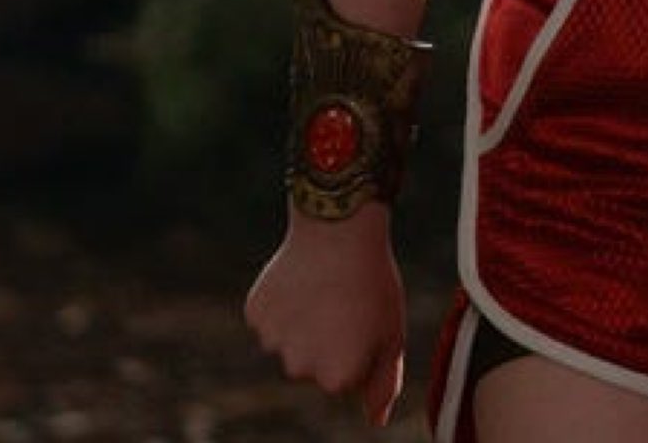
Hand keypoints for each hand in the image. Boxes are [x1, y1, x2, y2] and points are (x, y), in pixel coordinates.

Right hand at [245, 204, 406, 427]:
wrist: (339, 226)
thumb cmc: (373, 281)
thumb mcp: (392, 332)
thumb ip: (383, 384)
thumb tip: (376, 421)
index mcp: (336, 378)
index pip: (344, 379)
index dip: (358, 346)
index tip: (365, 317)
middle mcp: (299, 369)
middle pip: (311, 364)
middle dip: (326, 340)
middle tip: (343, 301)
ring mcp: (273, 341)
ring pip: (288, 342)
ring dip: (302, 321)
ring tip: (322, 287)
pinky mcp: (255, 313)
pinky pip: (269, 318)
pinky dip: (282, 302)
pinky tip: (299, 279)